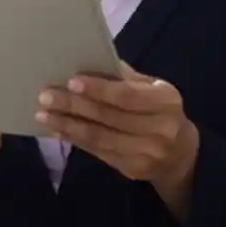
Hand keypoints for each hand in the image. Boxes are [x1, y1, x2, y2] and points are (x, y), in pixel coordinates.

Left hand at [35, 62, 198, 214]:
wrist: (181, 155)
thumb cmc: (159, 111)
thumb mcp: (152, 89)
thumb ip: (125, 77)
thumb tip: (90, 57)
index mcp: (165, 101)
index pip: (127, 95)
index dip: (98, 89)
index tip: (71, 81)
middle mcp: (160, 129)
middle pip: (109, 117)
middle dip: (74, 105)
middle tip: (45, 96)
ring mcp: (146, 153)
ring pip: (99, 137)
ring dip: (67, 125)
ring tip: (43, 114)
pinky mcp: (132, 169)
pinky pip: (98, 152)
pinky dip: (74, 140)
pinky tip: (57, 130)